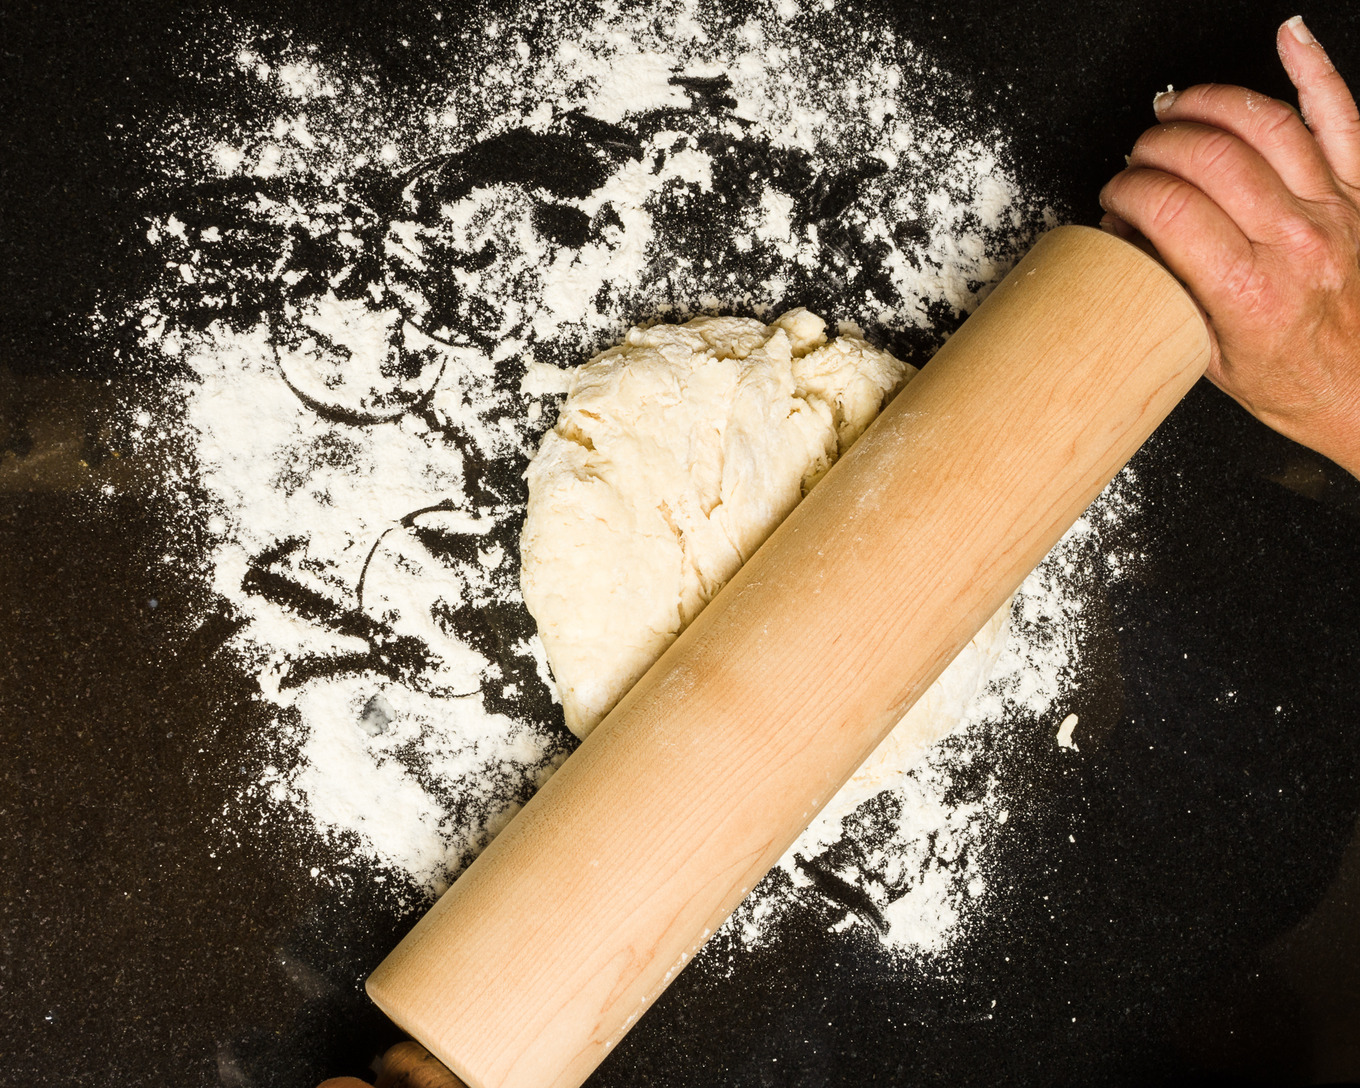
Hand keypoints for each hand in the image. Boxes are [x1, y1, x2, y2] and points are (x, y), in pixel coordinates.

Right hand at [1099, 16, 1359, 478]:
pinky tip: (1289, 40)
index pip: (1172, 210)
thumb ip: (1166, 294)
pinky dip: (1315, 70)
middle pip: (1213, 159)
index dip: (1129, 190)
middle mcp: (1296, 243)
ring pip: (1266, 125)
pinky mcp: (1358, 193)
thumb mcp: (1204, 354)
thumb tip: (1129, 240)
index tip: (1114, 196)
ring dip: (1210, 103)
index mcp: (1249, 292)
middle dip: (1157, 146)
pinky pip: (1340, 116)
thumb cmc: (1291, 382)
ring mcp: (1332, 210)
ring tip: (1174, 108)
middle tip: (1136, 159)